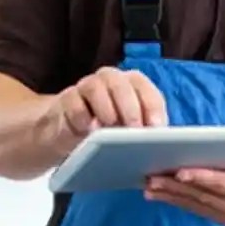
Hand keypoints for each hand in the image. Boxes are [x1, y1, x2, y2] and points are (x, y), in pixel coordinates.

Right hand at [45, 67, 167, 155]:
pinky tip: (86, 131)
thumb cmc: (108, 132)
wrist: (70, 135)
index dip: (152, 107)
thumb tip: (159, 144)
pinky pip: (73, 102)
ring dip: (105, 107)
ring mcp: (86, 87)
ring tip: (110, 128)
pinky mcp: (66, 99)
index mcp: (132, 85)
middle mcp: (110, 80)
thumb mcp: (128, 134)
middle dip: (130, 107)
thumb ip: (144, 134)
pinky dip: (81, 115)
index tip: (156, 128)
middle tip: (134, 130)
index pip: (145, 89)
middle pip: (121, 83)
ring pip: (95, 87)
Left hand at [144, 156, 224, 225]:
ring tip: (148, 184)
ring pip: (201, 207)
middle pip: (210, 199)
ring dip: (174, 197)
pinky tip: (163, 192)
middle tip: (152, 174)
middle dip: (179, 188)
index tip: (184, 170)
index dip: (208, 179)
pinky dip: (182, 201)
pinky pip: (203, 210)